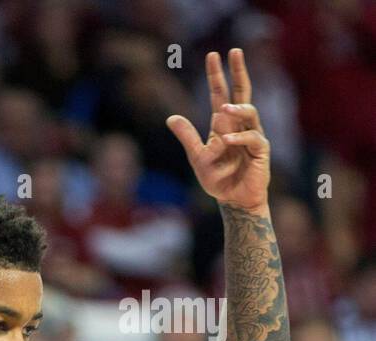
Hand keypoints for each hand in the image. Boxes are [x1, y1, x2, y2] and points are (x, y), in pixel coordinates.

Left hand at [166, 49, 269, 212]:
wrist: (233, 200)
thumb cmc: (218, 179)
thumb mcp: (197, 156)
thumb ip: (187, 136)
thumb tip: (171, 117)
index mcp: (223, 124)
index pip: (221, 94)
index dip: (217, 75)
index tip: (213, 55)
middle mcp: (240, 125)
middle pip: (241, 92)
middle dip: (238, 72)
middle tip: (234, 51)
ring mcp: (252, 135)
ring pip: (249, 113)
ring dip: (236, 109)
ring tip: (223, 109)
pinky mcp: (260, 150)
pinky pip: (251, 138)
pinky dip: (238, 138)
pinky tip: (227, 141)